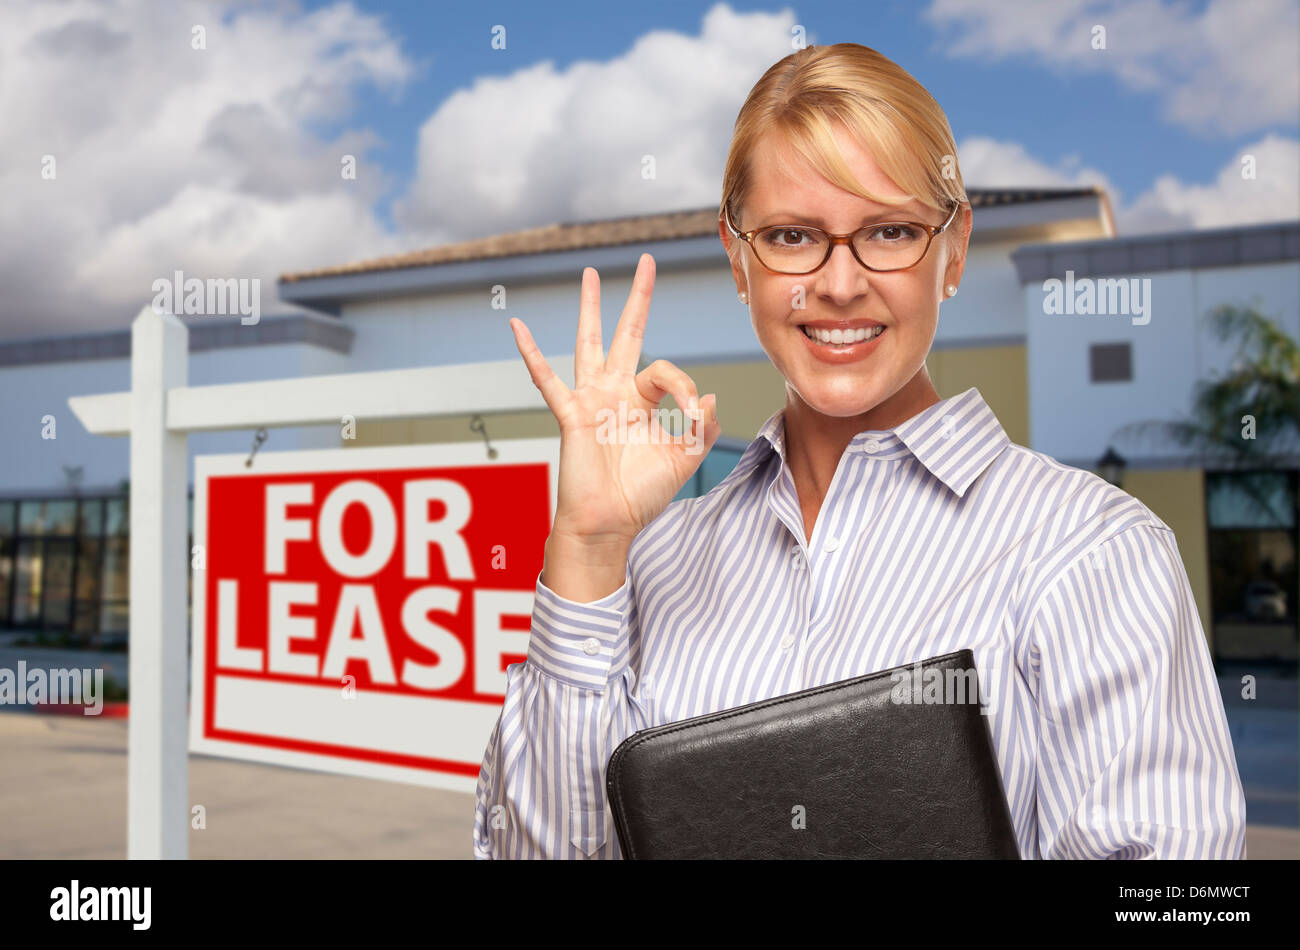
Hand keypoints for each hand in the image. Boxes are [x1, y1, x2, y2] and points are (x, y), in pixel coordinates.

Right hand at [509, 253, 720, 544]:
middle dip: (638, 299)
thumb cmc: (640, 495)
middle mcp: (615, 393)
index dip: (684, 386)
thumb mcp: (683, 459)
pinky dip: (531, 353)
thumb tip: (709, 396)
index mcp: (641, 402)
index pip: (666, 371)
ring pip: (590, 344)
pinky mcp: (570, 414)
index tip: (694, 412)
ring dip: (590, 309)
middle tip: (647, 262)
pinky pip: (547, 380)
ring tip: (590, 274)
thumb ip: (701, 427)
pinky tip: (518, 327)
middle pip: (627, 335)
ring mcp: (590, 399)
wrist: (609, 524)